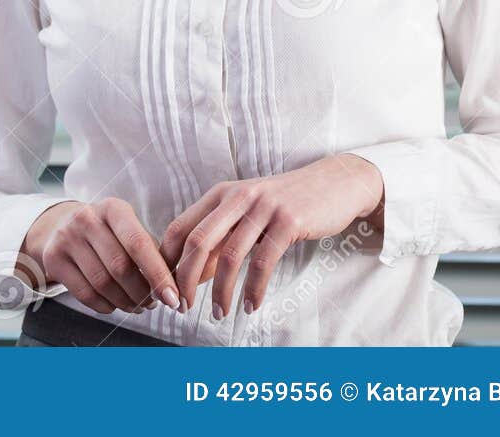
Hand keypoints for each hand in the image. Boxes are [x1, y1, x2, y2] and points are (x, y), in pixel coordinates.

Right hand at [20, 198, 181, 316]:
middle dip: (142, 293)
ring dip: (126, 302)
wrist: (60, 225)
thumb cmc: (107, 233)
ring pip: (103, 284)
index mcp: (112, 209)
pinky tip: (115, 304)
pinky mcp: (53, 258)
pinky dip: (106, 306)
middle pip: (120, 267)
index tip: (173, 298)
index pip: (138, 243)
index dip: (158, 274)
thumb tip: (171, 287)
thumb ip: (150, 251)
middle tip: (153, 304)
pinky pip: (85, 294)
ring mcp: (66, 238)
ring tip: (136, 306)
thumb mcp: (127, 228)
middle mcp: (86, 219)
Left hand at [160, 153, 384, 319]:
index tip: (166, 287)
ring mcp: (262, 208)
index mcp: (219, 194)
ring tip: (219, 314)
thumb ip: (219, 240)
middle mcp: (236, 197)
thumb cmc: (284, 205)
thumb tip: (192, 276)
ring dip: (221, 291)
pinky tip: (250, 305)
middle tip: (182, 306)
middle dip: (185, 279)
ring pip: (229, 257)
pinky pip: (263, 263)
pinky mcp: (288, 222)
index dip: (167, 260)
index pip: (180, 227)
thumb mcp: (245, 215)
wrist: (333, 184)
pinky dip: (253, 289)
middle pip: (197, 242)